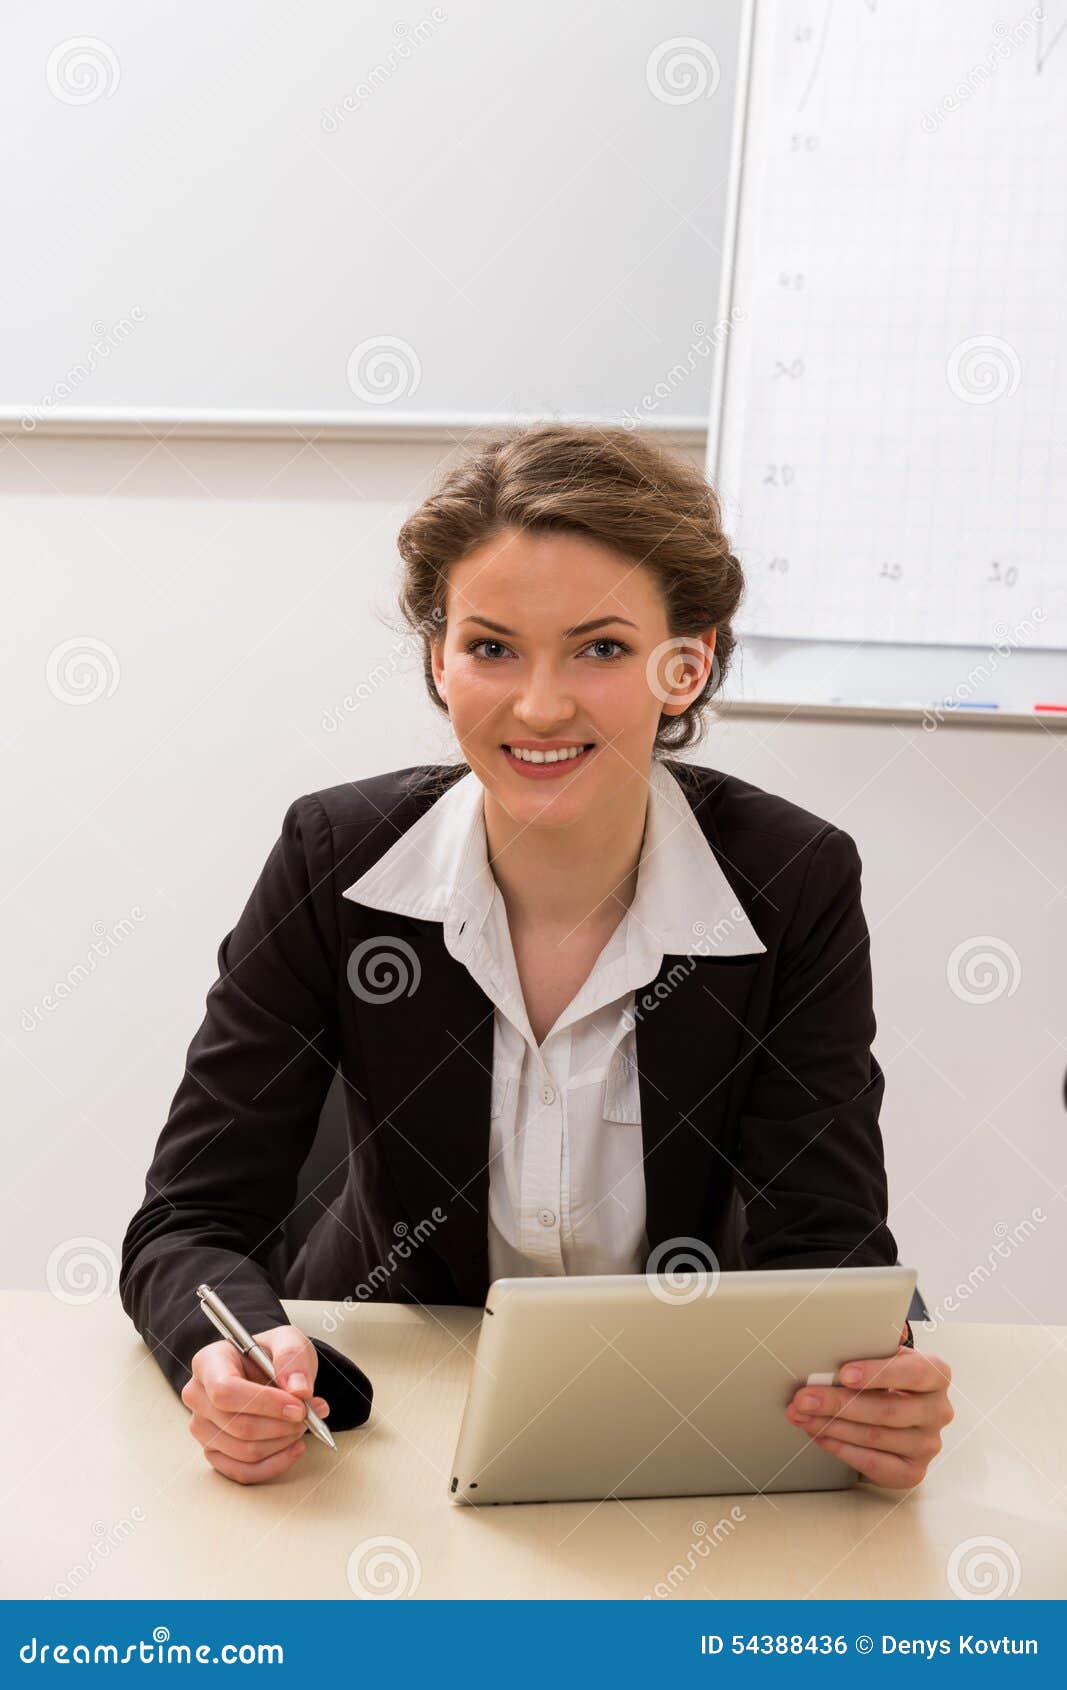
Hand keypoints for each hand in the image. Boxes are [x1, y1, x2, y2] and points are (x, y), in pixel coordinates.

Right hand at [181, 1324, 330, 1484]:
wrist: (270, 1373)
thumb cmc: (272, 1356)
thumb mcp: (289, 1341)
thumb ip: (293, 1357)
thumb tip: (298, 1389)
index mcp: (208, 1362)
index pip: (224, 1390)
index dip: (264, 1403)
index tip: (298, 1407)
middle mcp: (197, 1396)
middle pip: (236, 1424)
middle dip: (280, 1425)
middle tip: (309, 1415)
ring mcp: (202, 1427)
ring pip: (243, 1451)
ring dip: (282, 1443)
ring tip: (304, 1425)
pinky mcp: (213, 1452)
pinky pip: (242, 1471)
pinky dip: (274, 1464)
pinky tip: (294, 1447)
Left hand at [785, 1323, 953, 1489]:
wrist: (901, 1413)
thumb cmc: (890, 1378)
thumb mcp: (888, 1354)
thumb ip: (879, 1339)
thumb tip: (874, 1320)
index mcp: (936, 1374)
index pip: (912, 1372)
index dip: (877, 1373)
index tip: (844, 1374)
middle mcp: (938, 1410)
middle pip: (887, 1410)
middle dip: (838, 1403)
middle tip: (804, 1398)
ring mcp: (928, 1444)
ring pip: (875, 1437)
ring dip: (832, 1426)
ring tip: (803, 1415)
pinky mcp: (913, 1471)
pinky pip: (874, 1463)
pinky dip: (842, 1449)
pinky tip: (821, 1435)